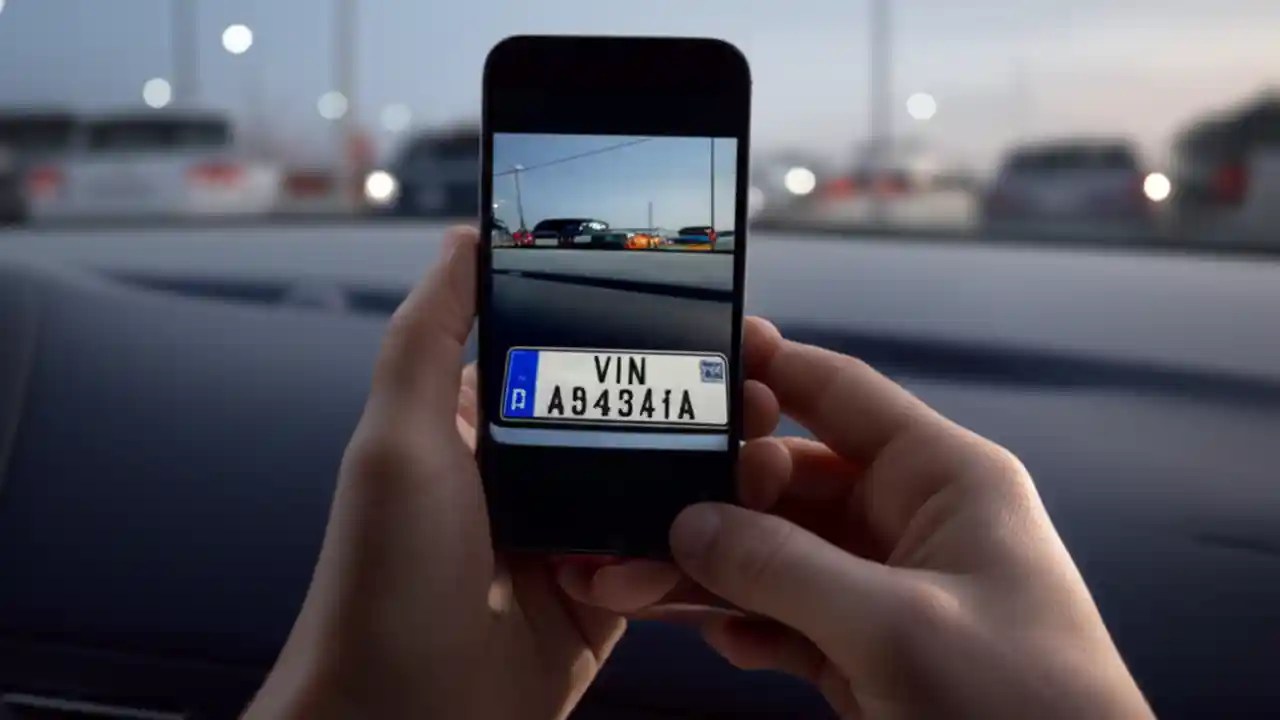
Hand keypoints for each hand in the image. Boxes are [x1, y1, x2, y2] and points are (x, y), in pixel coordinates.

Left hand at [245, 227, 783, 718]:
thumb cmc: (380, 587)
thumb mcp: (396, 443)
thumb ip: (428, 335)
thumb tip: (464, 238)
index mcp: (473, 423)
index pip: (564, 349)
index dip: (630, 323)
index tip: (700, 303)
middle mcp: (525, 474)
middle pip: (627, 413)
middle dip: (693, 396)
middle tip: (752, 381)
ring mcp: (568, 536)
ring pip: (660, 481)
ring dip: (710, 468)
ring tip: (756, 454)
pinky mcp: (604, 597)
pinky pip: (666, 556)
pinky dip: (689, 549)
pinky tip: (699, 541)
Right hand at [565, 324, 1152, 718]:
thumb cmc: (1019, 708)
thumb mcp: (895, 628)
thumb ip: (782, 568)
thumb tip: (689, 524)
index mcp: (944, 480)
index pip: (840, 395)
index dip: (768, 369)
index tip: (691, 362)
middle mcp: (914, 523)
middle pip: (791, 483)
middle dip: (710, 502)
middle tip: (632, 518)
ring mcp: (890, 592)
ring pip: (780, 556)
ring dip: (711, 570)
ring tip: (633, 584)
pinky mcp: (872, 654)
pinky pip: (792, 618)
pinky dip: (750, 623)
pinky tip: (719, 636)